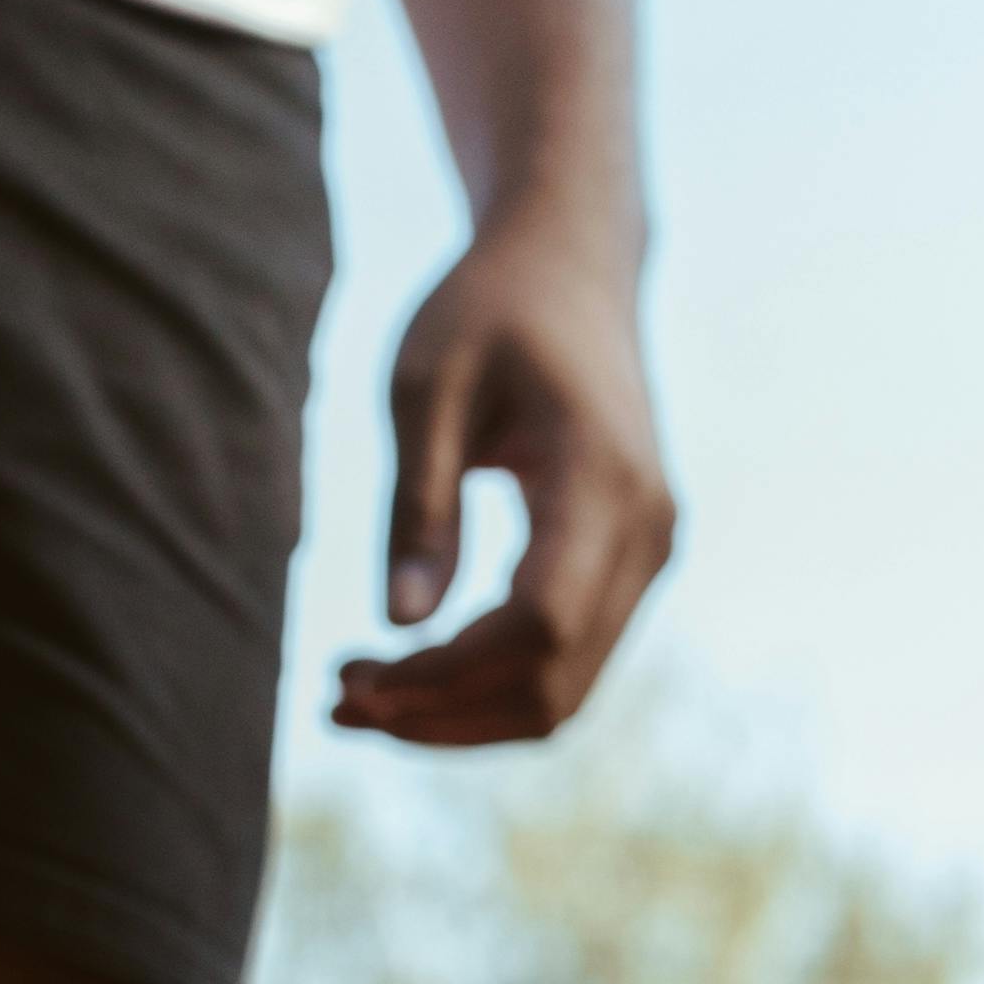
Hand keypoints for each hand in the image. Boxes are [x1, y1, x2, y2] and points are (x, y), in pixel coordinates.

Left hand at [329, 199, 671, 747]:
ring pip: (563, 693)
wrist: (572, 266)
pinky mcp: (630, 567)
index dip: (442, 675)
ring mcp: (650, 554)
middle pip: (553, 682)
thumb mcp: (427, 386)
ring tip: (360, 697)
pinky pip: (566, 665)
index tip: (351, 679)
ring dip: (460, 717)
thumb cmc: (490, 309)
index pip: (536, 624)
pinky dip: (487, 690)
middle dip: (439, 714)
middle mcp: (648, 531)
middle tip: (334, 702)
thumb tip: (401, 622)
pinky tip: (410, 676)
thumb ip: (416, 503)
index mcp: (603, 478)